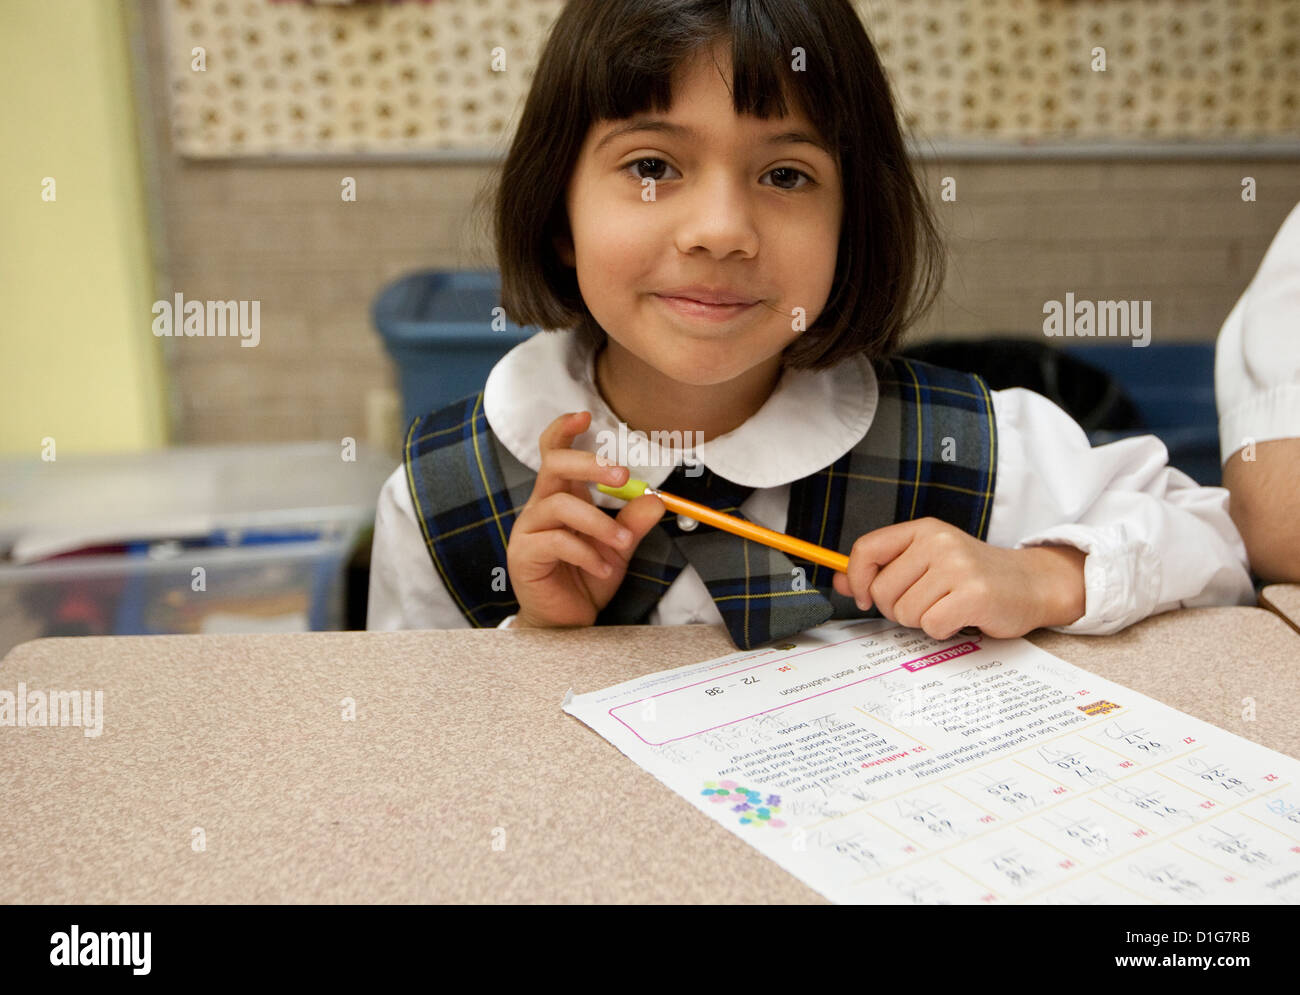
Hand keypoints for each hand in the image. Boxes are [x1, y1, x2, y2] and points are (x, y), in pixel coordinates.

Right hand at [507, 410, 664, 627]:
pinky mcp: (524, 555)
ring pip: (560, 505)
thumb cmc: (585, 578)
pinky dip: (587, 553)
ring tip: (622, 545)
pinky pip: (557, 542)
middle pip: (554, 466)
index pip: (553, 453)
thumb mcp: (618, 548)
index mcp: (561, 496)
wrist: (565, 622)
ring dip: (599, 522)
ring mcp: (528, 529)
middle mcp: (540, 507)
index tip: (584, 416)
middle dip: (589, 464)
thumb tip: (656, 498)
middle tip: (622, 476)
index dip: (564, 430)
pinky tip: (603, 568)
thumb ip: (633, 523)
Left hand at [831, 517, 1085, 639]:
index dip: (858, 580)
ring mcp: (958, 567)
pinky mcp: (974, 595)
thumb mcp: (926, 562)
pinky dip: (942, 630)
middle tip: (925, 604)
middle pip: (883, 591)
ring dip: (922, 621)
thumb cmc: (972, 576)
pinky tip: (960, 618)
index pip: (865, 550)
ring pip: (906, 612)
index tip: (867, 598)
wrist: (1030, 584)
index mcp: (922, 530)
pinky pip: (931, 625)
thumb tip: (838, 581)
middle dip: (897, 609)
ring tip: (947, 607)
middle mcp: (938, 542)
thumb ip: (881, 570)